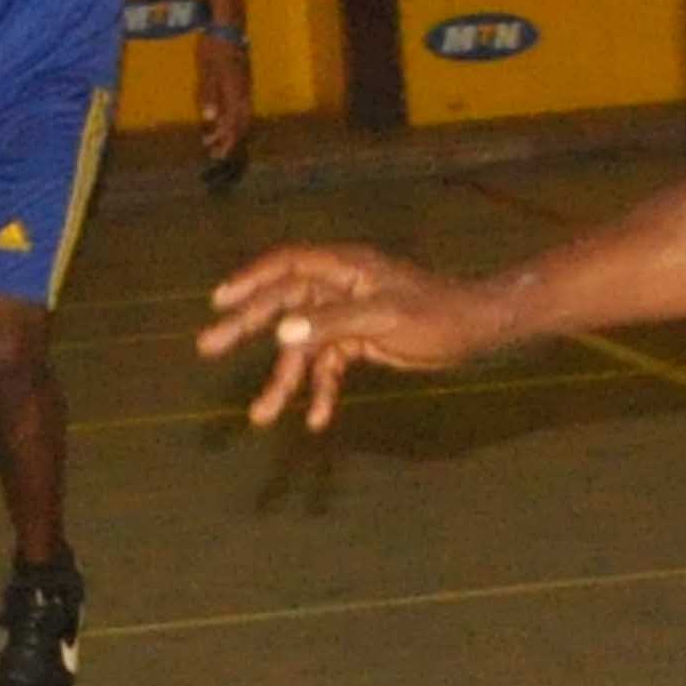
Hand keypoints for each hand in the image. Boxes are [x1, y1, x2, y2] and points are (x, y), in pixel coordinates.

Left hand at [196, 30, 253, 188]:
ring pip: (243, 116)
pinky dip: (234, 119)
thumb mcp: (207, 71)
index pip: (233, 124)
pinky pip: (242, 107)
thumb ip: (209, 95)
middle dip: (229, 141)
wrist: (228, 28)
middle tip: (217, 154)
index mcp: (235, 93)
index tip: (215, 153)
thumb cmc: (214, 48)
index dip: (225, 141)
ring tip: (219, 139)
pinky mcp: (244, 82)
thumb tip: (210, 119)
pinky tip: (225, 120)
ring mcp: (246, 88)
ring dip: (231, 130)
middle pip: (241, 124)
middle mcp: (244, 94)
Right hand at [199, 244, 491, 429]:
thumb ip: (333, 323)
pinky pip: (330, 367)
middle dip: (247, 329)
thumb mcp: (384, 318)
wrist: (478, 333)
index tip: (219, 302)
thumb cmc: (437, 314)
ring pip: (305, 347)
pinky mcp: (360, 342)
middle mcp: (340, 287)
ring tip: (263, 416)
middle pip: (284, 306)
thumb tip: (282, 333)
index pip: (286, 266)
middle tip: (207, 346)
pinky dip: (323, 391)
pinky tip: (316, 420)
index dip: (250, 280)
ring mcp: (348, 316)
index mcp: (344, 268)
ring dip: (286, 381)